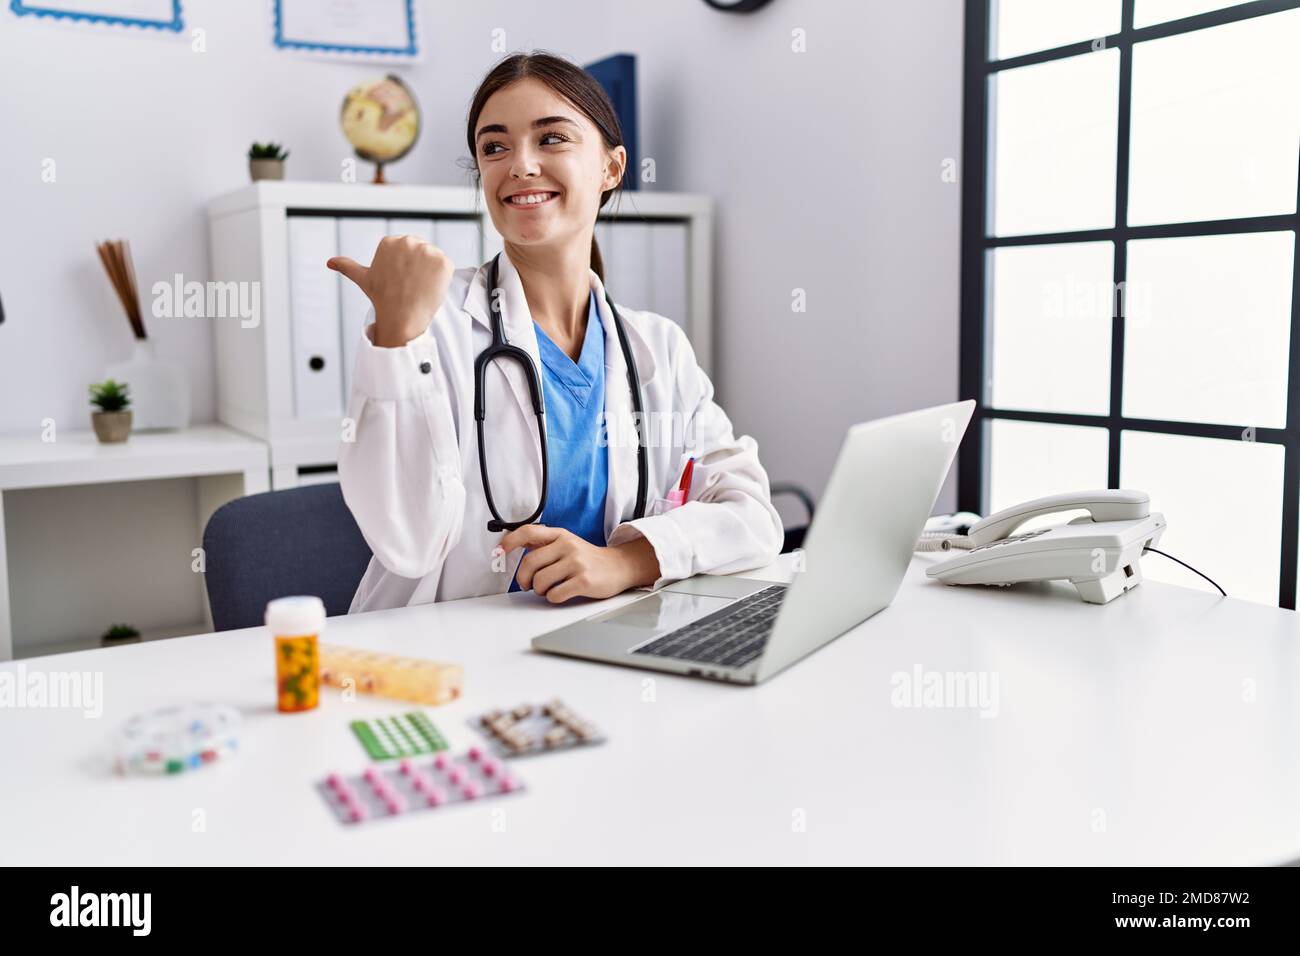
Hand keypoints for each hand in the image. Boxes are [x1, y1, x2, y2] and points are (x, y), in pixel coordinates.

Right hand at [327, 235, 454, 347]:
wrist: (401, 317)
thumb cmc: (383, 299)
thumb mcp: (364, 279)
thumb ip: (348, 266)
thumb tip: (330, 262)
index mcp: (389, 241)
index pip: (407, 250)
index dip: (406, 267)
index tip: (400, 280)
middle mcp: (408, 241)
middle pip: (422, 252)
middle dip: (419, 268)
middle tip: (410, 285)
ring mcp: (427, 250)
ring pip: (435, 260)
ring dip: (431, 273)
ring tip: (419, 287)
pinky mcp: (443, 261)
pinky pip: (447, 267)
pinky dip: (443, 278)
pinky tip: (431, 288)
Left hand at [500, 525, 660, 603]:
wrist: (618, 567)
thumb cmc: (587, 558)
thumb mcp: (566, 543)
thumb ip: (542, 544)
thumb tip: (509, 543)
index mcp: (560, 535)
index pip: (529, 532)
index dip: (510, 541)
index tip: (500, 551)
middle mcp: (568, 545)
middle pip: (530, 563)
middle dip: (524, 579)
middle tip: (527, 585)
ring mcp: (576, 563)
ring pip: (540, 581)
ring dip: (539, 590)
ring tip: (548, 589)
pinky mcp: (584, 581)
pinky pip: (555, 594)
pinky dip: (552, 598)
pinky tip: (560, 593)